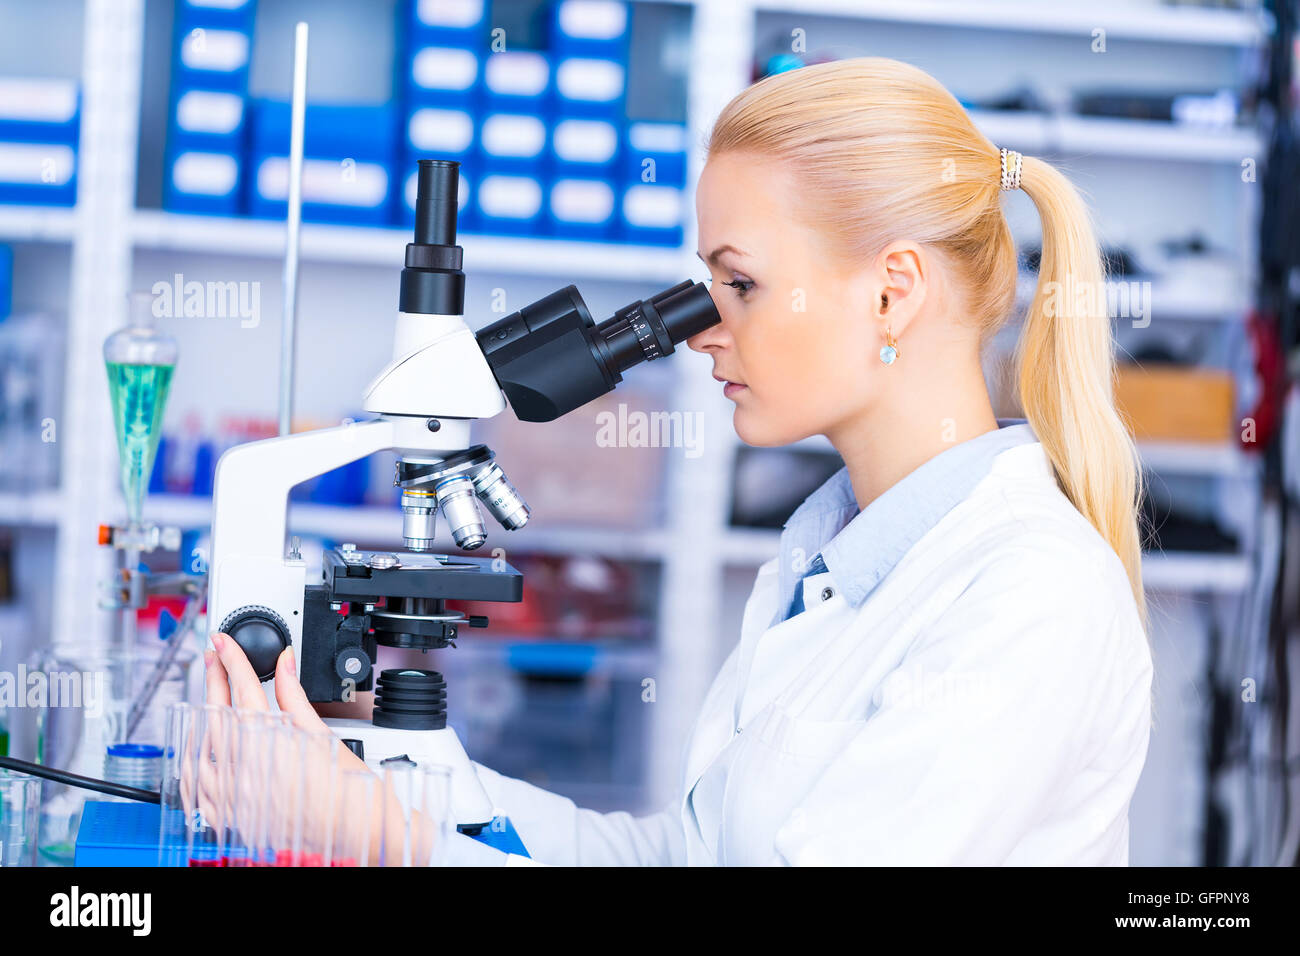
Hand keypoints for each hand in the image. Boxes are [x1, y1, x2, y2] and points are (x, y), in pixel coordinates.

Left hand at [202, 633, 439, 864]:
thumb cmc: (350, 793)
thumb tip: (286, 664)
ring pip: (197, 751)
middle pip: (215, 715)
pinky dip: (192, 765)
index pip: (244, 691)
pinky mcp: (231, 819)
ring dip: (198, 720)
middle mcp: (247, 772)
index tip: (224, 642)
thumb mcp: (324, 736)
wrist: (359, 836)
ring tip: (205, 699)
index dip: (232, 660)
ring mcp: (234, 798)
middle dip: (213, 679)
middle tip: (214, 657)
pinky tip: (198, 751)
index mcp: (272, 746)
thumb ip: (296, 697)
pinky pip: (195, 791)